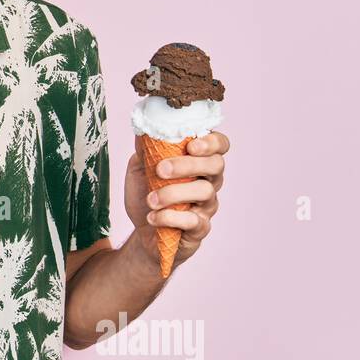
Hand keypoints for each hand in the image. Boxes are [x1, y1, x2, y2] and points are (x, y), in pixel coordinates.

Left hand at [124, 130, 228, 273]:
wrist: (143, 231)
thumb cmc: (147, 195)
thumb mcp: (140, 169)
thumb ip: (145, 149)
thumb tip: (143, 128)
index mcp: (198, 161)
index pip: (220, 145)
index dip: (211, 142)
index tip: (191, 145)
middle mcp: (209, 181)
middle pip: (216, 165)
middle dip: (188, 164)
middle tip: (160, 170)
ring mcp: (207, 205)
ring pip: (205, 191)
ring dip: (172, 193)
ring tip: (150, 200)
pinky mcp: (200, 228)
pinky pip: (194, 220)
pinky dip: (170, 217)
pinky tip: (153, 217)